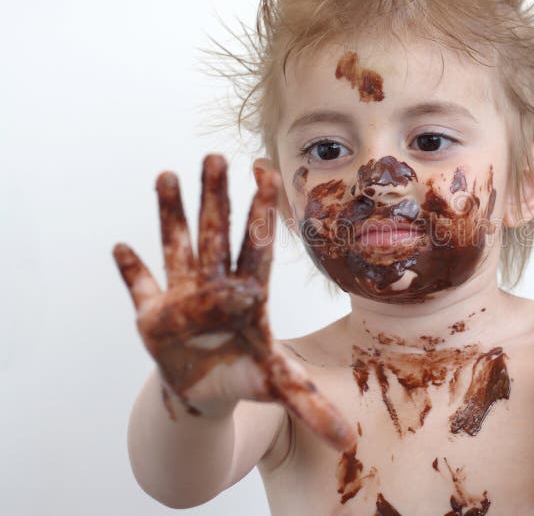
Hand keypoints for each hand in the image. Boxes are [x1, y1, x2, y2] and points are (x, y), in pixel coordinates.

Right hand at [113, 154, 353, 450]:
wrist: (207, 391)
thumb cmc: (244, 376)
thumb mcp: (277, 386)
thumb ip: (310, 406)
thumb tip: (348, 441)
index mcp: (248, 293)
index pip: (257, 244)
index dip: (261, 209)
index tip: (267, 169)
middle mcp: (216, 284)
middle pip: (216, 233)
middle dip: (216, 197)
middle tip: (217, 156)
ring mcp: (183, 295)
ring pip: (178, 245)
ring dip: (171, 213)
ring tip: (168, 174)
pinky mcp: (153, 315)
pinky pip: (141, 288)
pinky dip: (131, 271)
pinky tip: (119, 247)